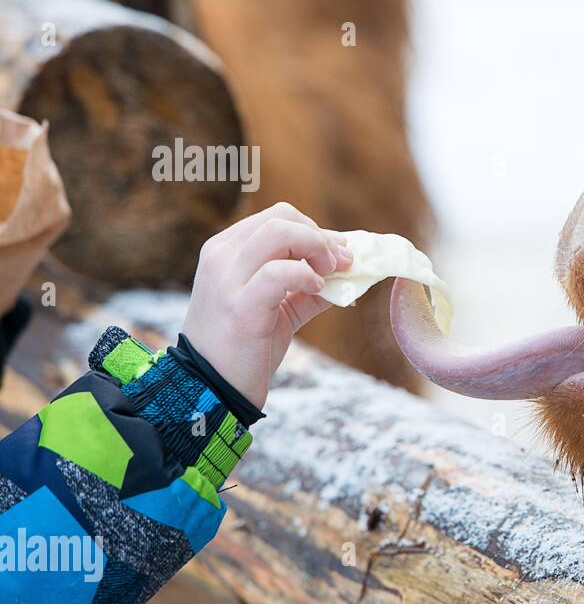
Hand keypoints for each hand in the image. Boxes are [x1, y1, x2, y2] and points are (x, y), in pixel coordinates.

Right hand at [181, 203, 351, 409]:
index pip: (278, 217)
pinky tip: (317, 290)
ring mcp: (227, 279)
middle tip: (339, 265)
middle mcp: (222, 257)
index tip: (339, 255)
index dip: (315, 231)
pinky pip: (278, 273)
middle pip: (282, 217)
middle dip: (320, 237)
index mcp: (226, 250)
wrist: (212, 387)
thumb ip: (309, 287)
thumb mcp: (279, 308)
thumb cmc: (245, 346)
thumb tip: (351, 275)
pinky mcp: (240, 306)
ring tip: (328, 275)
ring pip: (279, 232)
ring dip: (317, 249)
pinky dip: (307, 276)